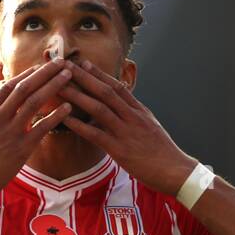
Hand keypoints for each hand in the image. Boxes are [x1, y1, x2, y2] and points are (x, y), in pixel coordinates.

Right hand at [0, 59, 74, 201]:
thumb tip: (0, 100)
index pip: (9, 86)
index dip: (27, 74)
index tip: (41, 66)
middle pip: (24, 87)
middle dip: (44, 72)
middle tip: (61, 62)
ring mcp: (9, 132)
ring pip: (34, 102)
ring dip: (53, 86)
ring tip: (68, 76)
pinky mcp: (20, 149)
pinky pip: (41, 128)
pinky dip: (55, 115)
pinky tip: (68, 108)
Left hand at [55, 60, 197, 194]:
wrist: (176, 171)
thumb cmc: (162, 152)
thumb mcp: (151, 127)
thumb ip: (135, 116)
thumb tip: (123, 108)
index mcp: (139, 111)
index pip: (117, 87)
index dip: (100, 74)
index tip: (84, 63)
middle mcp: (132, 116)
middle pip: (105, 91)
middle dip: (84, 77)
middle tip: (65, 66)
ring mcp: (126, 132)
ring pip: (98, 108)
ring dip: (77, 96)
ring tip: (59, 86)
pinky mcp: (120, 150)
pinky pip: (95, 134)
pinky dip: (78, 125)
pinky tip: (64, 118)